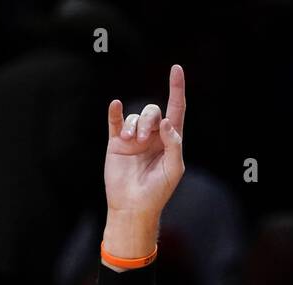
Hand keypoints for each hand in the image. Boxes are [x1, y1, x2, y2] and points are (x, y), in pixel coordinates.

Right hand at [102, 64, 186, 257]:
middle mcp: (153, 136)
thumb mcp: (174, 169)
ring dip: (134, 125)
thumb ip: (174, 144)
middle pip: (153, 112)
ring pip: (135, 117)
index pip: (176, 109)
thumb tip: (167, 121)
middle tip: (143, 138)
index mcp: (170, 140)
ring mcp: (134, 139)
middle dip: (149, 120)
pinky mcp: (116, 143)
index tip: (176, 69)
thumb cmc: (158, 191)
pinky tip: (115, 106)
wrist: (133, 207)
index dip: (177, 89)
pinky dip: (115, 112)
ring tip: (130, 142)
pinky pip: (115, 121)